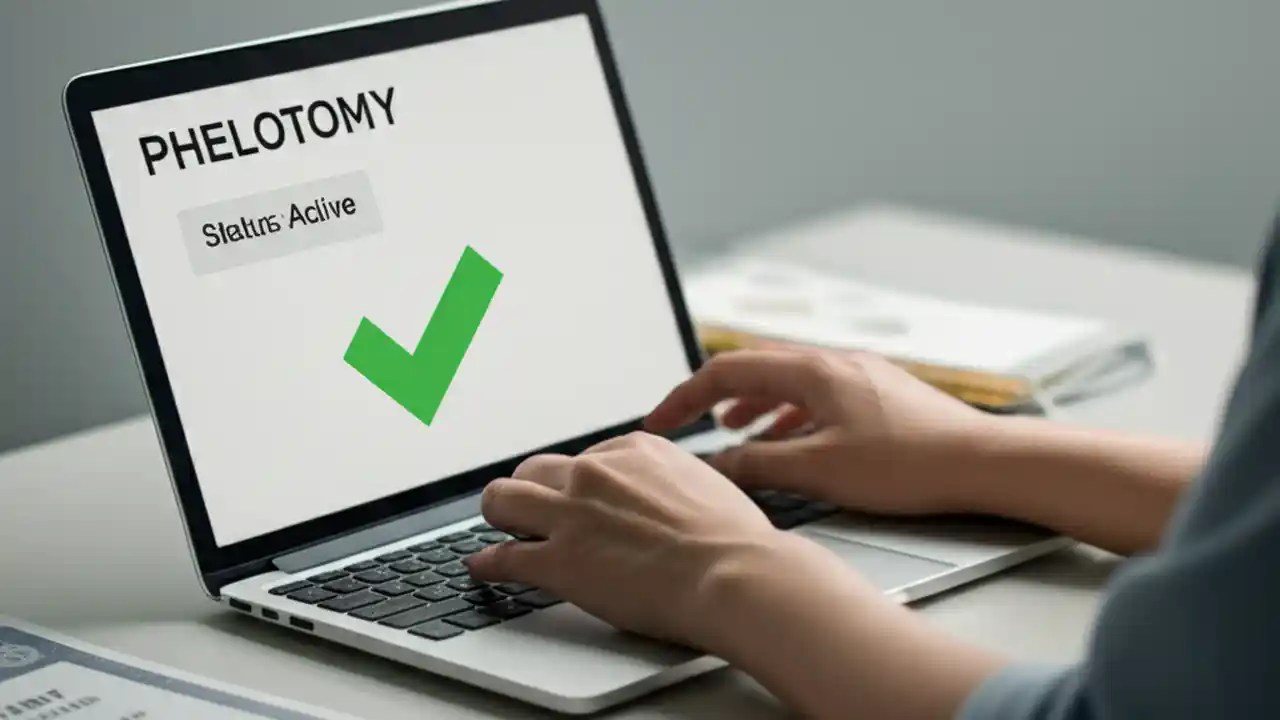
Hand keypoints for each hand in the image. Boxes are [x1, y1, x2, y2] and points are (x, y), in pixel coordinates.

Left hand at [466, 431, 794, 648]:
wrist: (734, 573)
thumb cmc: (735, 540)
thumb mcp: (706, 484)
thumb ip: (673, 482)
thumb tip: (672, 493)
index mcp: (633, 450)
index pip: (585, 459)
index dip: (580, 485)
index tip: (579, 499)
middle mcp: (595, 473)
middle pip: (535, 470)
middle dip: (534, 491)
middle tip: (536, 511)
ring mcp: (572, 514)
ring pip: (502, 499)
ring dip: (500, 514)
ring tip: (501, 527)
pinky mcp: (559, 560)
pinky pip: (503, 556)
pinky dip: (489, 564)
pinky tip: (485, 567)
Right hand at [645, 348, 997, 515]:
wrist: (982, 462)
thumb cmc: (908, 463)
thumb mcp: (817, 470)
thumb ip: (756, 464)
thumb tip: (713, 464)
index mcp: (812, 370)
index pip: (727, 369)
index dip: (684, 396)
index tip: (661, 421)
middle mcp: (835, 362)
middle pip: (757, 368)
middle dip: (716, 397)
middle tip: (690, 423)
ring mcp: (860, 376)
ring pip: (790, 383)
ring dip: (756, 408)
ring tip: (738, 437)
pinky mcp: (881, 395)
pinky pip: (819, 396)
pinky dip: (791, 416)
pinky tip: (794, 445)